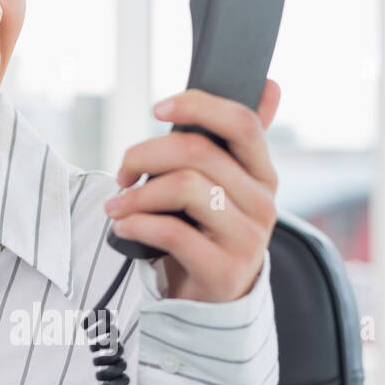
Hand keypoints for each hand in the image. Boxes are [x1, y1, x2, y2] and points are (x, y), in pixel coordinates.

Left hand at [103, 80, 281, 302]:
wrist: (214, 299)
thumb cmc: (207, 229)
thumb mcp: (224, 184)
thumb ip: (234, 140)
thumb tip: (269, 84)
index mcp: (262, 173)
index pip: (242, 122)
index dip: (197, 105)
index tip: (156, 108)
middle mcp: (263, 202)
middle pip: (198, 152)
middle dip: (144, 154)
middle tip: (122, 172)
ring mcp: (248, 238)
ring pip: (184, 188)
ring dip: (136, 194)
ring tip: (116, 206)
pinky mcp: (224, 269)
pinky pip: (170, 231)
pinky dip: (136, 224)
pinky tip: (123, 227)